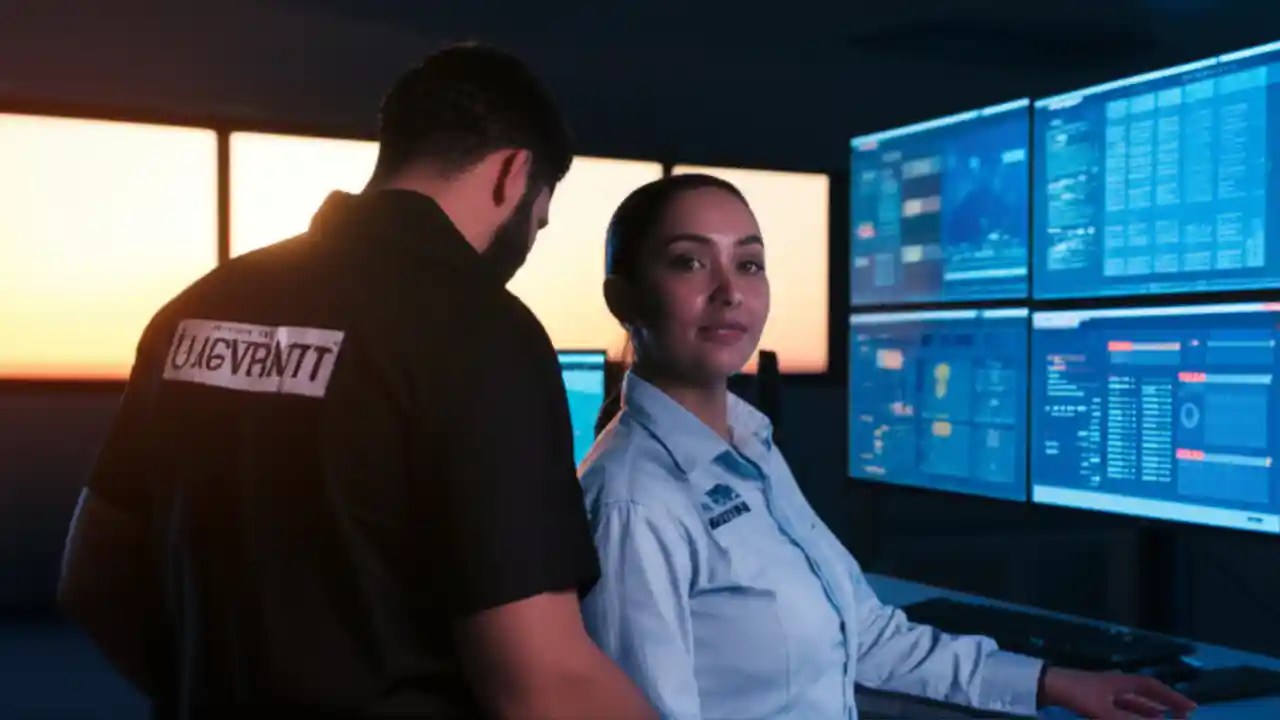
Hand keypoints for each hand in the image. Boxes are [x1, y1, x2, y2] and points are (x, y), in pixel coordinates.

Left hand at [1041, 666, 1197, 718]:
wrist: (1047, 686)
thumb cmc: (1077, 695)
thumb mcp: (1105, 712)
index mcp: (1122, 681)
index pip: (1154, 688)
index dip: (1173, 698)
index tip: (1192, 708)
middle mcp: (1117, 683)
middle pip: (1146, 692)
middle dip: (1165, 703)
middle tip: (1183, 715)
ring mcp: (1105, 690)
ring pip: (1134, 700)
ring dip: (1150, 709)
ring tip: (1165, 719)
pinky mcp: (1094, 698)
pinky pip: (1121, 705)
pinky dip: (1133, 713)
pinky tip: (1138, 719)